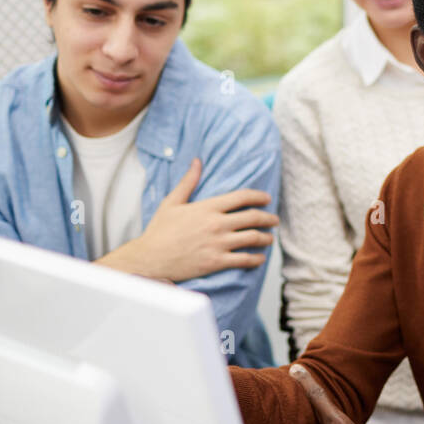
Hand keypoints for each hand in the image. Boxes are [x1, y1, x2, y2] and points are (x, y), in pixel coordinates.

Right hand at [97, 158, 277, 281]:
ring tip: (269, 239)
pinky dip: (256, 258)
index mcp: (208, 207)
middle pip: (253, 217)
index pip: (242, 197)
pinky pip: (244, 259)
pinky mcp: (216, 262)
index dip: (259, 196)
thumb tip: (197, 161)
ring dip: (266, 238)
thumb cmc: (159, 230)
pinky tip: (260, 258)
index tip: (267, 199)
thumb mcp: (172, 202)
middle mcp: (216, 224)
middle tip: (274, 220)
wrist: (149, 258)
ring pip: (253, 238)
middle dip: (269, 218)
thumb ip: (188, 181)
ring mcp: (218, 244)